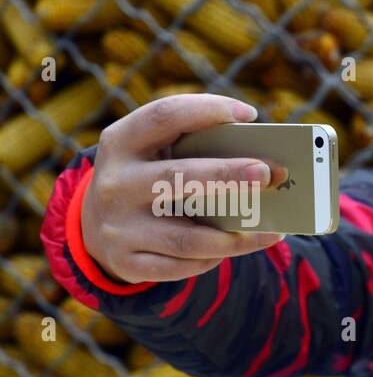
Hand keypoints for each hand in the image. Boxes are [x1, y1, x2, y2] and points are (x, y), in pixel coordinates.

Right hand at [81, 94, 289, 283]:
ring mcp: (118, 227)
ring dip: (235, 237)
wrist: (96, 225)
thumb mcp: (153, 155)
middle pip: (178, 177)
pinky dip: (213, 260)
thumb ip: (192, 151)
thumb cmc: (148, 179)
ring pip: (187, 237)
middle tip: (266, 174)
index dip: (207, 110)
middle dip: (227, 175)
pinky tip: (237, 250)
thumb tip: (259, 167)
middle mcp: (115, 183)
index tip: (249, 114)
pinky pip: (181, 266)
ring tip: (271, 231)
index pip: (164, 116)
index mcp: (121, 142)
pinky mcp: (127, 262)